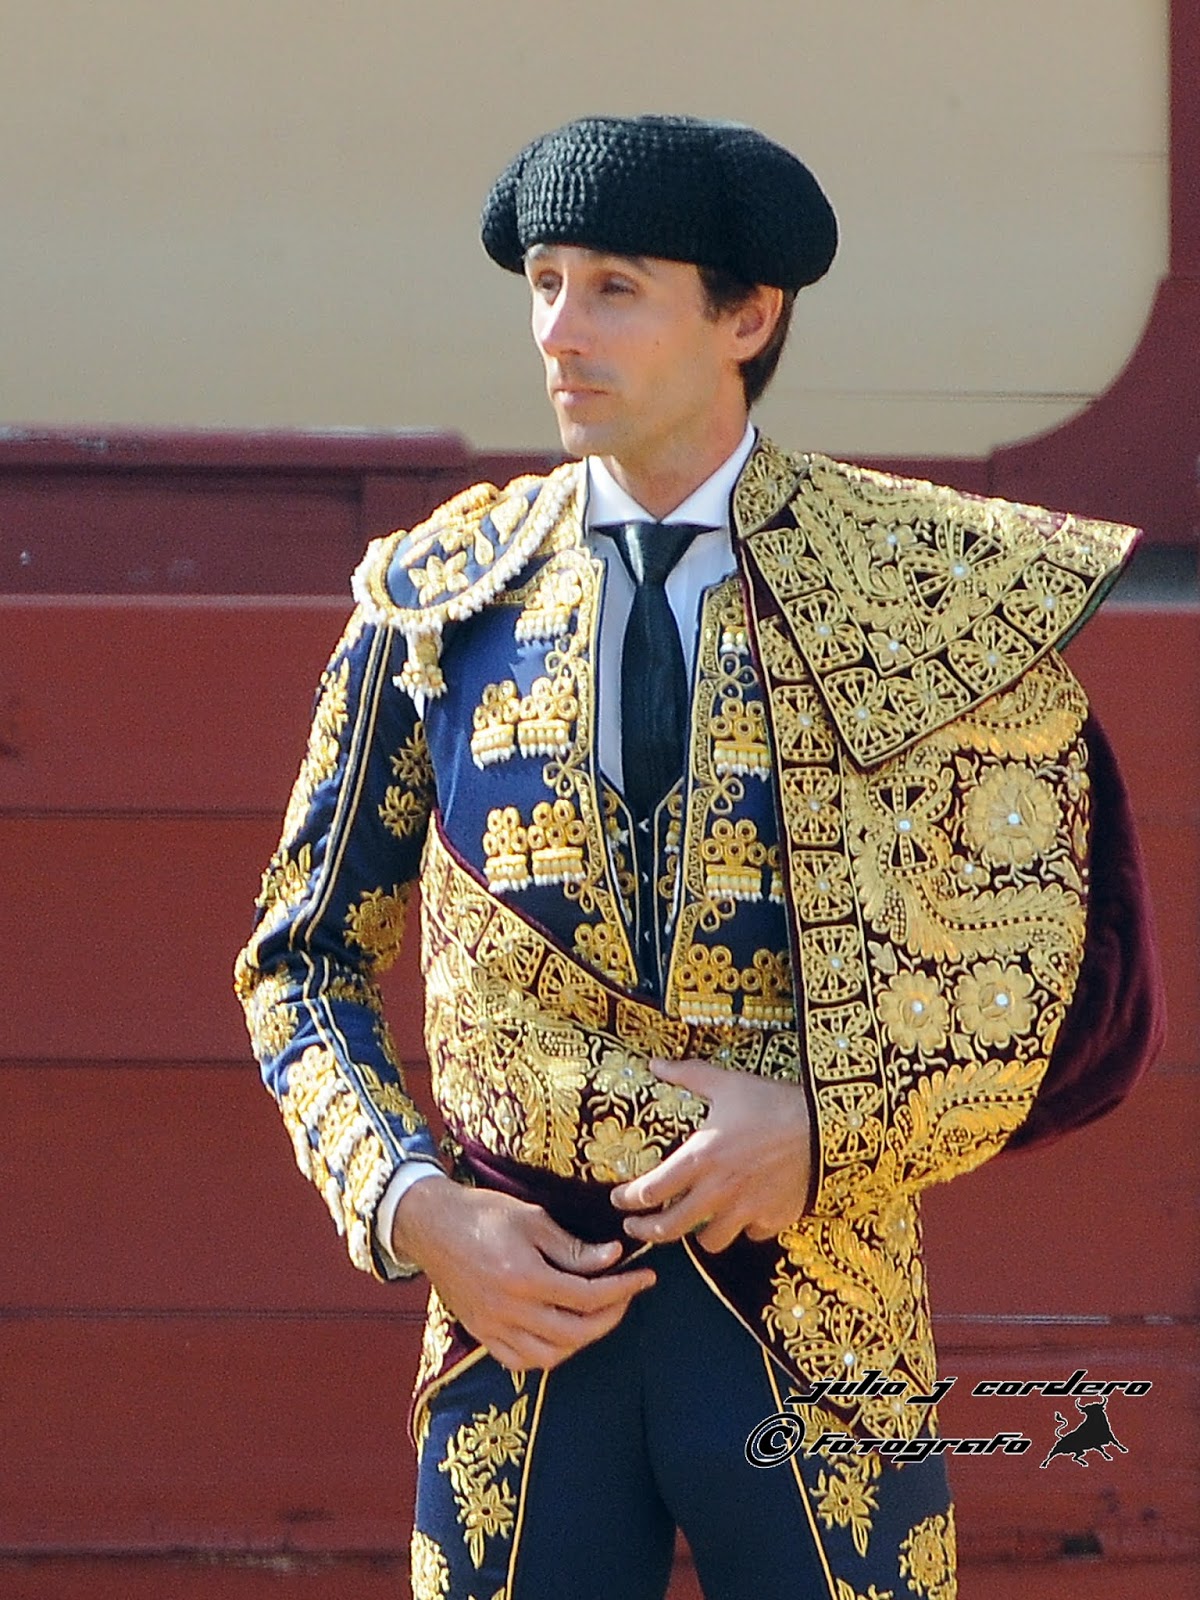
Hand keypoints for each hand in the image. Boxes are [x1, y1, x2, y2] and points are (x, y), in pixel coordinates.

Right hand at [390, 1176, 655, 1371]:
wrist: (431, 1226)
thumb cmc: (483, 1214)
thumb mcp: (532, 1219)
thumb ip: (572, 1246)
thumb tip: (612, 1257)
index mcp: (525, 1276)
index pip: (588, 1296)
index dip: (623, 1288)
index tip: (646, 1276)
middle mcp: (510, 1310)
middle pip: (575, 1332)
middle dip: (611, 1316)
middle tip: (627, 1295)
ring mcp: (493, 1327)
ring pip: (551, 1354)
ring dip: (582, 1339)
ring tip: (598, 1315)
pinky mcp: (481, 1333)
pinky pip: (520, 1362)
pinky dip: (547, 1355)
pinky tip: (561, 1335)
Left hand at [610, 1059, 812, 1252]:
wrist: (825, 1126)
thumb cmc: (771, 1102)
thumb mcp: (726, 1083)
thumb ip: (687, 1075)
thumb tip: (654, 1064)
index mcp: (699, 1159)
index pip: (650, 1191)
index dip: (627, 1200)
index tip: (619, 1199)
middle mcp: (717, 1192)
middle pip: (669, 1229)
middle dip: (646, 1231)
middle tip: (636, 1227)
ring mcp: (746, 1210)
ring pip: (709, 1242)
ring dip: (696, 1234)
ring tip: (691, 1224)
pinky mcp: (772, 1219)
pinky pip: (749, 1234)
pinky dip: (742, 1227)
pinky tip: (741, 1213)